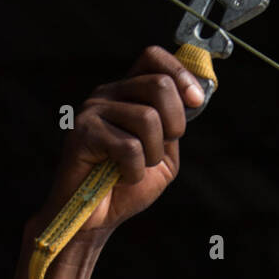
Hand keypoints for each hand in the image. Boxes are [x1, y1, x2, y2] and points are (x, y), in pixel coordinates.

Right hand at [0, 46, 203, 278]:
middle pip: (158, 84)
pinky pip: (128, 146)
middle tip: (159, 152)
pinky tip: (118, 178)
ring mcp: (93, 111)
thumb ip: (175, 126)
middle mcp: (107, 94)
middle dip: (174, 124)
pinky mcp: (83, 134)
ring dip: (151, 154)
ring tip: (133, 169)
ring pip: (147, 117)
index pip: (153, 57)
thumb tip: (195, 96)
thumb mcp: (163, 154)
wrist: (93, 220)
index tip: (195, 102)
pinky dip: (133, 171)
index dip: (180, 74)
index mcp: (127, 93)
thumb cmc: (125, 187)